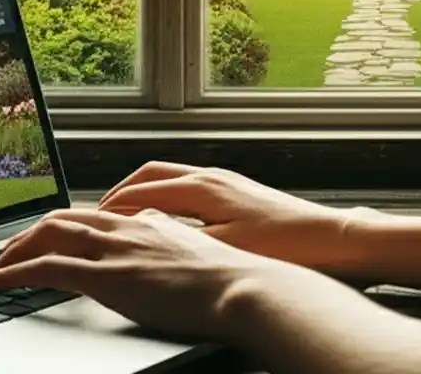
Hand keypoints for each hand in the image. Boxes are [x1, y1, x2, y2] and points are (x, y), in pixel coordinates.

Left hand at [0, 208, 314, 341]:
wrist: (245, 288)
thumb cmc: (234, 282)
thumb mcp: (202, 256)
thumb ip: (176, 248)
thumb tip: (164, 249)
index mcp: (149, 221)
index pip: (94, 215)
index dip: (65, 226)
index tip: (48, 238)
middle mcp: (127, 226)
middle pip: (64, 217)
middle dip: (29, 233)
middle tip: (6, 251)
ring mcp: (115, 248)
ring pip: (48, 235)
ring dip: (14, 250)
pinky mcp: (106, 275)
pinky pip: (46, 268)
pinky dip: (14, 272)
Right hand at [97, 162, 388, 271]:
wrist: (334, 240)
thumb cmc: (285, 245)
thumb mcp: (224, 248)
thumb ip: (178, 239)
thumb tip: (141, 234)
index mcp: (202, 187)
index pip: (140, 190)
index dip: (110, 205)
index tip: (86, 218)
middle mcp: (211, 176)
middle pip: (151, 174)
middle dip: (121, 191)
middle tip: (98, 211)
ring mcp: (227, 182)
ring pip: (170, 178)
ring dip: (143, 193)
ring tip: (125, 213)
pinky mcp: (240, 192)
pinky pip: (188, 187)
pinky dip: (166, 198)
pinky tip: (168, 218)